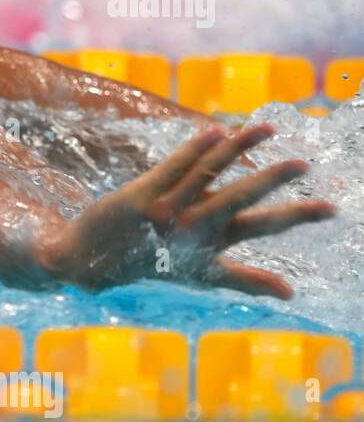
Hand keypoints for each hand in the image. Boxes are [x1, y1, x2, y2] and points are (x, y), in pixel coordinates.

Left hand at [37, 124, 335, 298]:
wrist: (89, 262)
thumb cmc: (151, 265)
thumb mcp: (201, 275)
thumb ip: (245, 279)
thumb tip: (291, 293)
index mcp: (212, 243)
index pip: (263, 228)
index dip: (297, 217)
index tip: (332, 208)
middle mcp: (192, 228)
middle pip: (239, 199)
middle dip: (271, 181)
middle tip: (304, 164)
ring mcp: (166, 211)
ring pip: (208, 174)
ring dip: (237, 149)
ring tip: (266, 128)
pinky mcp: (140, 196)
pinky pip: (171, 168)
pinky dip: (193, 149)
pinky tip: (216, 129)